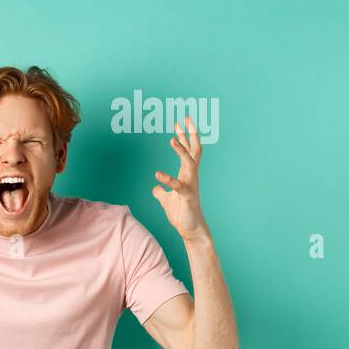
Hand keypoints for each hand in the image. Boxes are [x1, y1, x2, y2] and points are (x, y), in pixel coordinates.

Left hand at [152, 117, 209, 241]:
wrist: (190, 229)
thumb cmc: (181, 213)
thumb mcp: (167, 200)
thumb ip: (162, 191)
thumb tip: (155, 188)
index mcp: (187, 175)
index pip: (188, 151)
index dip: (184, 137)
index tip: (180, 123)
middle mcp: (192, 176)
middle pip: (194, 150)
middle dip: (190, 134)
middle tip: (185, 118)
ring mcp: (191, 185)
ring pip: (190, 163)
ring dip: (181, 151)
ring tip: (172, 139)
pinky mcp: (187, 196)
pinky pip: (178, 185)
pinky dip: (168, 179)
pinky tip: (157, 175)